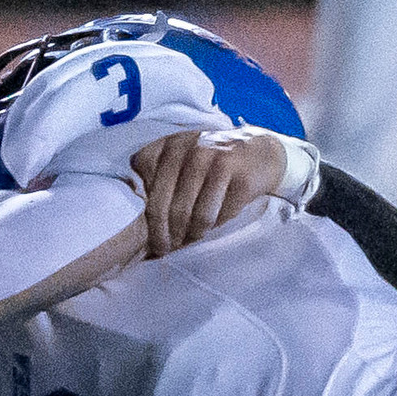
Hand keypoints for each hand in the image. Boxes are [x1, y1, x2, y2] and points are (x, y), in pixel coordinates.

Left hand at [129, 127, 290, 256]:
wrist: (261, 151)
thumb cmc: (211, 161)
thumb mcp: (180, 157)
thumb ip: (156, 174)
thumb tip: (135, 217)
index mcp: (169, 145)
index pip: (146, 189)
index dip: (146, 219)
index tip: (146, 237)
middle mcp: (191, 149)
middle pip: (168, 207)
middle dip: (164, 235)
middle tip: (162, 250)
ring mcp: (217, 161)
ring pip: (195, 215)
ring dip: (190, 235)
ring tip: (188, 240)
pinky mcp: (241, 178)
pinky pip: (220, 216)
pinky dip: (214, 227)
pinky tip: (211, 227)